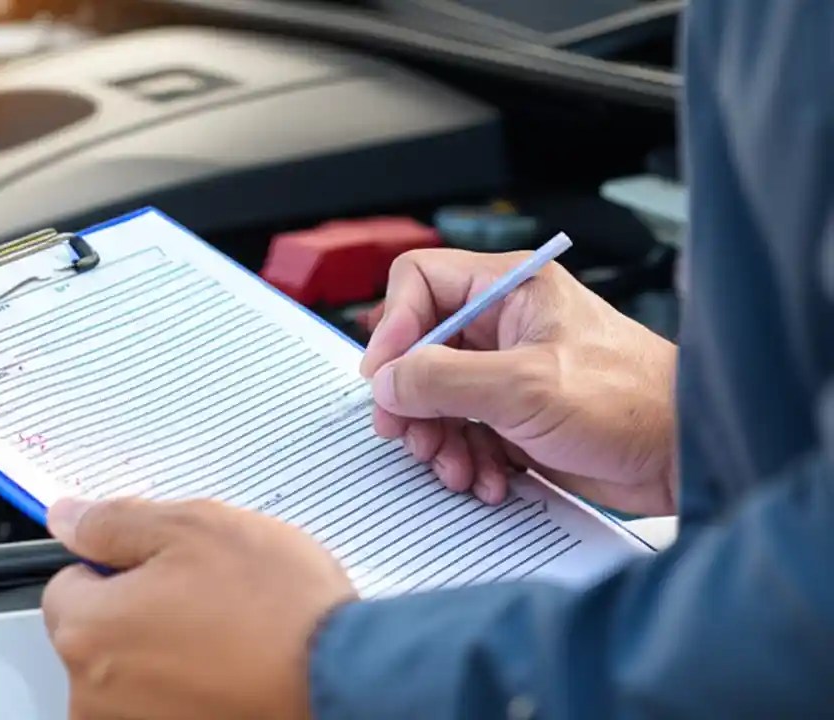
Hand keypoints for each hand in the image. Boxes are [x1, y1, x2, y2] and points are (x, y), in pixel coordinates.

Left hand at [41, 497, 355, 719]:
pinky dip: (188, 694)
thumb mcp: (195, 528)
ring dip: (166, 658)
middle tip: (206, 598)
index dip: (116, 567)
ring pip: (131, 677)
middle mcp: (95, 697)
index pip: (67, 584)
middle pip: (97, 636)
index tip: (163, 567)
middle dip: (139, 614)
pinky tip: (233, 674)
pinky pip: (163, 707)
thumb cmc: (278, 611)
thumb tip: (66, 516)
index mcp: (89, 632)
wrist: (346, 681)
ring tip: (229, 639)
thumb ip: (116, 522)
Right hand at [362, 248, 677, 515]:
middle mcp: (504, 325)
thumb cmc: (631, 402)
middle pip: (420, 350)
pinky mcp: (516, 415)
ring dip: (439, 440)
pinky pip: (465, 432)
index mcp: (509, 290)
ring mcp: (508, 372)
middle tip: (411, 436)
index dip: (394, 328)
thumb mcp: (523, 387)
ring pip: (437, 398)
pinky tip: (486, 479)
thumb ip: (443, 380)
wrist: (683, 455)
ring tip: (457, 467)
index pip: (420, 283)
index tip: (384, 377)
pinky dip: (467, 459)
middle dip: (412, 401)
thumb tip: (386, 381)